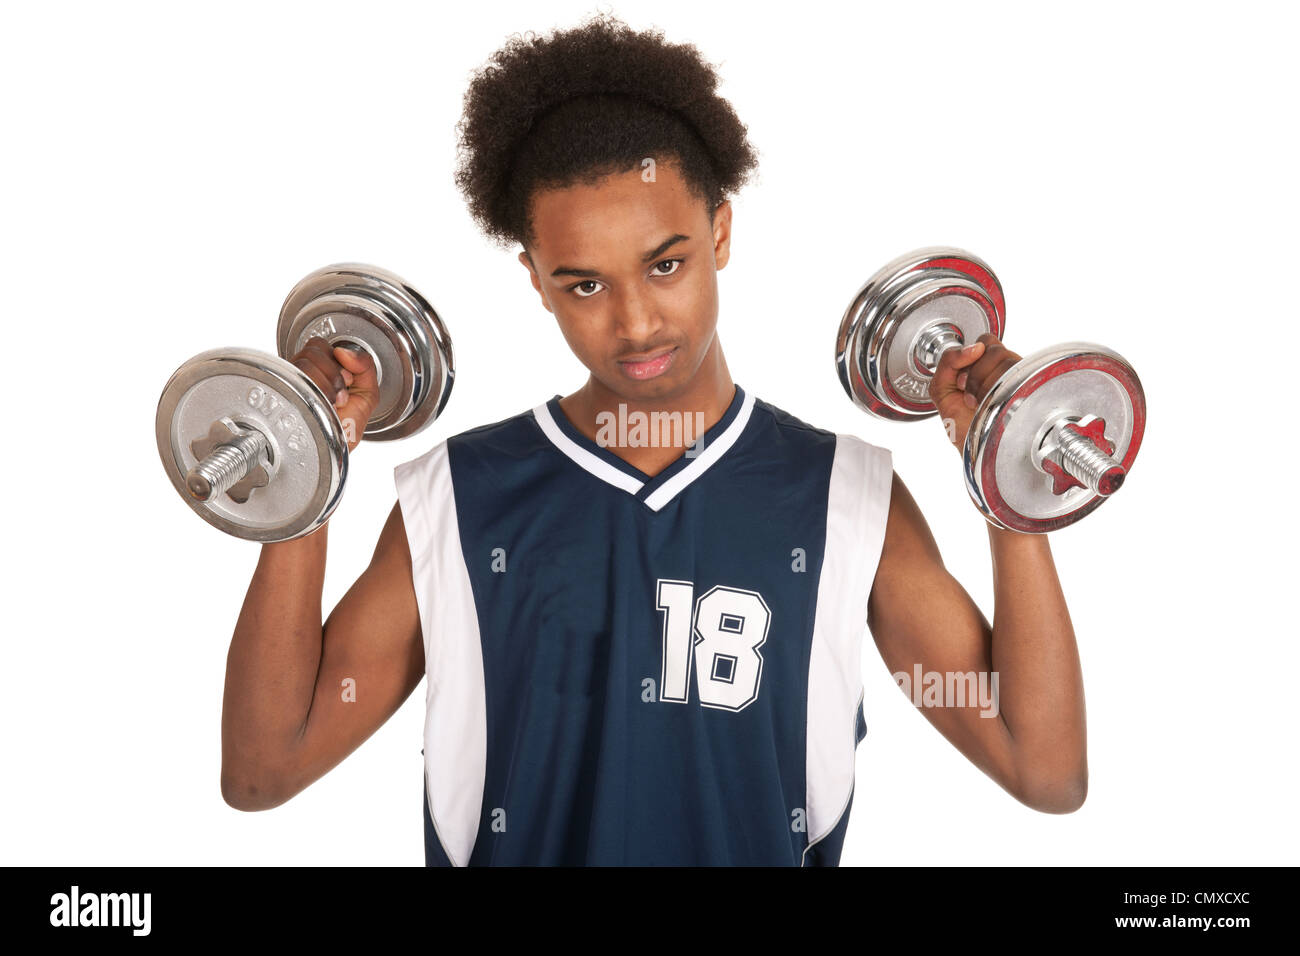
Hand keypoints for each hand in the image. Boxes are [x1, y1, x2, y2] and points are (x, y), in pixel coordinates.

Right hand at [288, 337, 378, 451]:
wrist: (330, 455)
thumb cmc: (345, 431)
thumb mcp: (368, 395)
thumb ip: (366, 366)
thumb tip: (345, 351)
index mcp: (323, 371)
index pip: (325, 345)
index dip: (341, 361)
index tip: (348, 382)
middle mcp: (303, 374)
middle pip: (315, 348)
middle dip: (335, 373)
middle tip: (340, 395)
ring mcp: (290, 381)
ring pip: (307, 358)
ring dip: (328, 382)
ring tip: (332, 402)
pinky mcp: (281, 389)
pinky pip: (299, 371)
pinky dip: (318, 387)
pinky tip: (322, 403)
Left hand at [930, 333, 1021, 449]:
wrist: (978, 453)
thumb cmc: (964, 426)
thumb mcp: (941, 390)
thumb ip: (948, 362)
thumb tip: (975, 347)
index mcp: (988, 366)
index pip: (985, 341)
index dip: (968, 356)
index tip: (960, 382)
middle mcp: (1006, 369)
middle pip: (990, 346)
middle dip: (972, 373)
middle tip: (970, 396)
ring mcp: (1020, 377)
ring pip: (1001, 356)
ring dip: (981, 383)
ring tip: (979, 403)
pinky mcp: (1029, 386)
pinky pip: (1012, 369)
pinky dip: (992, 387)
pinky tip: (989, 404)